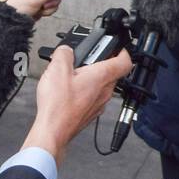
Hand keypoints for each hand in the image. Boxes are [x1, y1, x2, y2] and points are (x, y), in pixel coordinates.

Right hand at [22, 44, 132, 162]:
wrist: (52, 131)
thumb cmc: (58, 105)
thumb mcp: (57, 69)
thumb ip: (64, 53)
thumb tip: (66, 50)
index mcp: (102, 77)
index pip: (125, 61)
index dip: (122, 50)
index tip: (115, 46)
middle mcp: (105, 91)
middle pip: (111, 72)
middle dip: (98, 63)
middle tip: (83, 59)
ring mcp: (99, 104)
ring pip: (100, 85)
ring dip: (89, 78)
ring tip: (71, 75)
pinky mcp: (90, 113)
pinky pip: (92, 97)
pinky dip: (83, 91)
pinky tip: (67, 92)